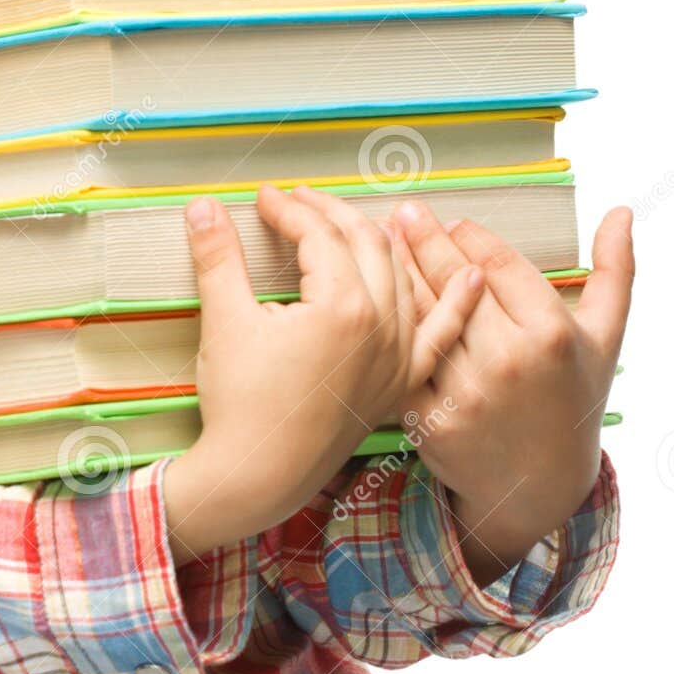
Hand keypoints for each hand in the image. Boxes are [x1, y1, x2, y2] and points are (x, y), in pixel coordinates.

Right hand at [162, 183, 479, 561]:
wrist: (258, 475)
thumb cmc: (240, 403)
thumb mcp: (224, 320)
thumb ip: (218, 256)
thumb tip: (202, 206)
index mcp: (341, 307)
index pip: (319, 235)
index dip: (288, 209)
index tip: (263, 198)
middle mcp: (381, 328)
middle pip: (367, 244)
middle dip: (330, 214)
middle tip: (296, 202)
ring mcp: (397, 357)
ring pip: (404, 278)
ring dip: (384, 241)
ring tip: (356, 220)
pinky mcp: (400, 384)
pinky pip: (440, 335)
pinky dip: (456, 303)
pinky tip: (472, 275)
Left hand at [390, 200, 632, 586]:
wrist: (538, 487)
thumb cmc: (571, 400)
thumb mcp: (605, 339)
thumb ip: (615, 271)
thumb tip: (621, 210)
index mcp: (551, 335)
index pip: (499, 263)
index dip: (471, 236)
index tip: (453, 221)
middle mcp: (509, 361)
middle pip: (455, 282)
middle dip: (425, 238)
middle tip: (405, 210)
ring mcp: (467, 391)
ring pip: (422, 314)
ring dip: (396, 270)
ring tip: (381, 237)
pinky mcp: (429, 418)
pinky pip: (400, 357)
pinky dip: (384, 324)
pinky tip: (372, 295)